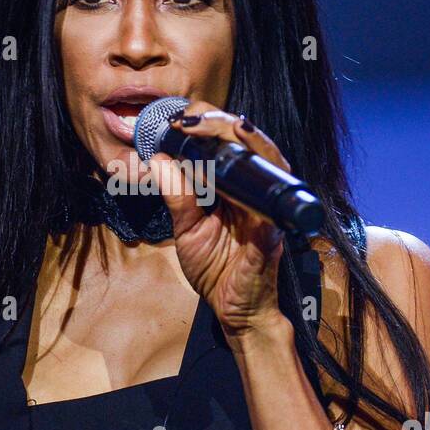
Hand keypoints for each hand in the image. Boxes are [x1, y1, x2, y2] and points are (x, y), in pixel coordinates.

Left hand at [148, 101, 291, 337]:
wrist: (237, 311)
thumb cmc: (217, 270)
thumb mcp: (187, 229)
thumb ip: (177, 196)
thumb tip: (158, 161)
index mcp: (235, 189)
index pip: (227, 146)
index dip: (207, 126)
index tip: (179, 119)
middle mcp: (256, 193)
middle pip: (249, 145)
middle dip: (221, 124)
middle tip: (192, 118)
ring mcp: (268, 210)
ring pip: (269, 163)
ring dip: (246, 141)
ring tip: (220, 126)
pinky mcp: (271, 233)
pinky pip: (270, 204)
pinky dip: (257, 184)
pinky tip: (237, 172)